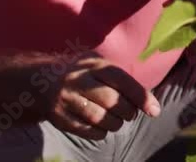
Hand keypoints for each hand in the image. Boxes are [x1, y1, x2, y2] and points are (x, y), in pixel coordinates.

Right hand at [46, 53, 160, 140]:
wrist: (41, 79)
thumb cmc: (82, 73)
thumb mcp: (98, 64)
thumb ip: (122, 78)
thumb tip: (149, 101)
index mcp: (93, 63)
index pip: (122, 80)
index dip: (141, 96)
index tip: (154, 110)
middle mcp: (78, 79)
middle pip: (112, 101)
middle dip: (128, 112)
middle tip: (129, 113)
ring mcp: (66, 98)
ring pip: (101, 119)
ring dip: (116, 124)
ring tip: (116, 120)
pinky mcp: (58, 117)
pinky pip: (88, 131)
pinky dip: (101, 133)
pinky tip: (101, 126)